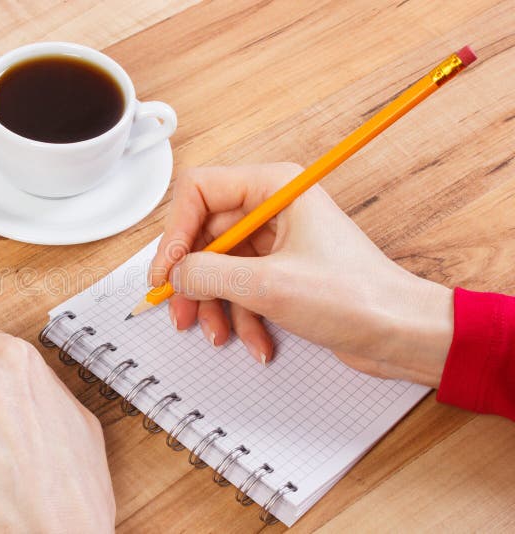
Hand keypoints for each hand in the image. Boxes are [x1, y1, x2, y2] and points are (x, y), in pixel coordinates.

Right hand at [149, 164, 453, 386]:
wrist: (403, 333)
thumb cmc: (356, 297)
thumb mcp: (269, 286)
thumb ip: (209, 274)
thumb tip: (175, 273)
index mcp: (273, 187)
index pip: (198, 191)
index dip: (175, 233)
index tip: (167, 273)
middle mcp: (272, 207)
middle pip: (204, 235)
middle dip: (193, 280)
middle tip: (179, 313)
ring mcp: (277, 241)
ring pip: (219, 266)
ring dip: (214, 306)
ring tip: (218, 336)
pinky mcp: (281, 271)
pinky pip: (241, 288)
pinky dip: (242, 318)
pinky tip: (256, 343)